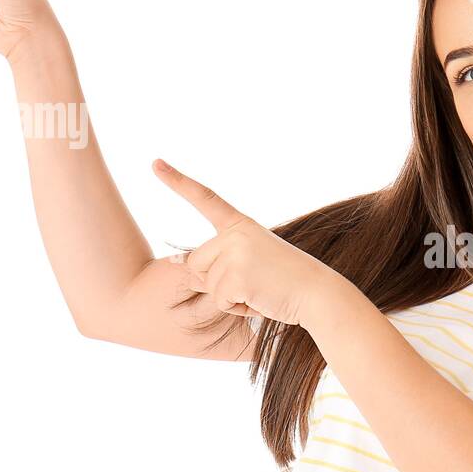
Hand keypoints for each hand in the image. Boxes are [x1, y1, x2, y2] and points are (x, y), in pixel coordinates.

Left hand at [153, 159, 343, 327]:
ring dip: (230, 297)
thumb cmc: (285, 282)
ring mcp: (235, 253)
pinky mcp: (236, 277)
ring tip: (260, 290)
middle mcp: (235, 234)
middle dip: (214, 282)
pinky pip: (219, 300)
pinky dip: (237, 308)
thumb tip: (174, 260)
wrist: (317, 294)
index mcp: (241, 225)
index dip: (178, 181)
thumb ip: (216, 259)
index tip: (155, 164)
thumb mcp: (250, 261)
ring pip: (207, 285)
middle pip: (196, 264)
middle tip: (252, 283)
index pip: (206, 198)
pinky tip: (260, 299)